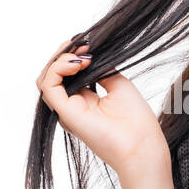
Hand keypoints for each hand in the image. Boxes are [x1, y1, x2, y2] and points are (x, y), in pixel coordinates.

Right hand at [35, 39, 168, 178]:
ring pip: (46, 78)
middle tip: (85, 46)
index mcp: (84, 101)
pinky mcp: (65, 112)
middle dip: (65, 54)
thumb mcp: (118, 84)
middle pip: (53, 74)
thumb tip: (88, 55)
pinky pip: (48, 84)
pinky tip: (78, 63)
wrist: (142, 144)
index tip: (89, 45)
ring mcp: (67, 110)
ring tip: (83, 56)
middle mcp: (72, 106)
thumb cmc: (136, 120)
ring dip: (61, 59)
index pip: (66, 73)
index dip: (73, 55)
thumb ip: (100, 69)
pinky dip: (59, 68)